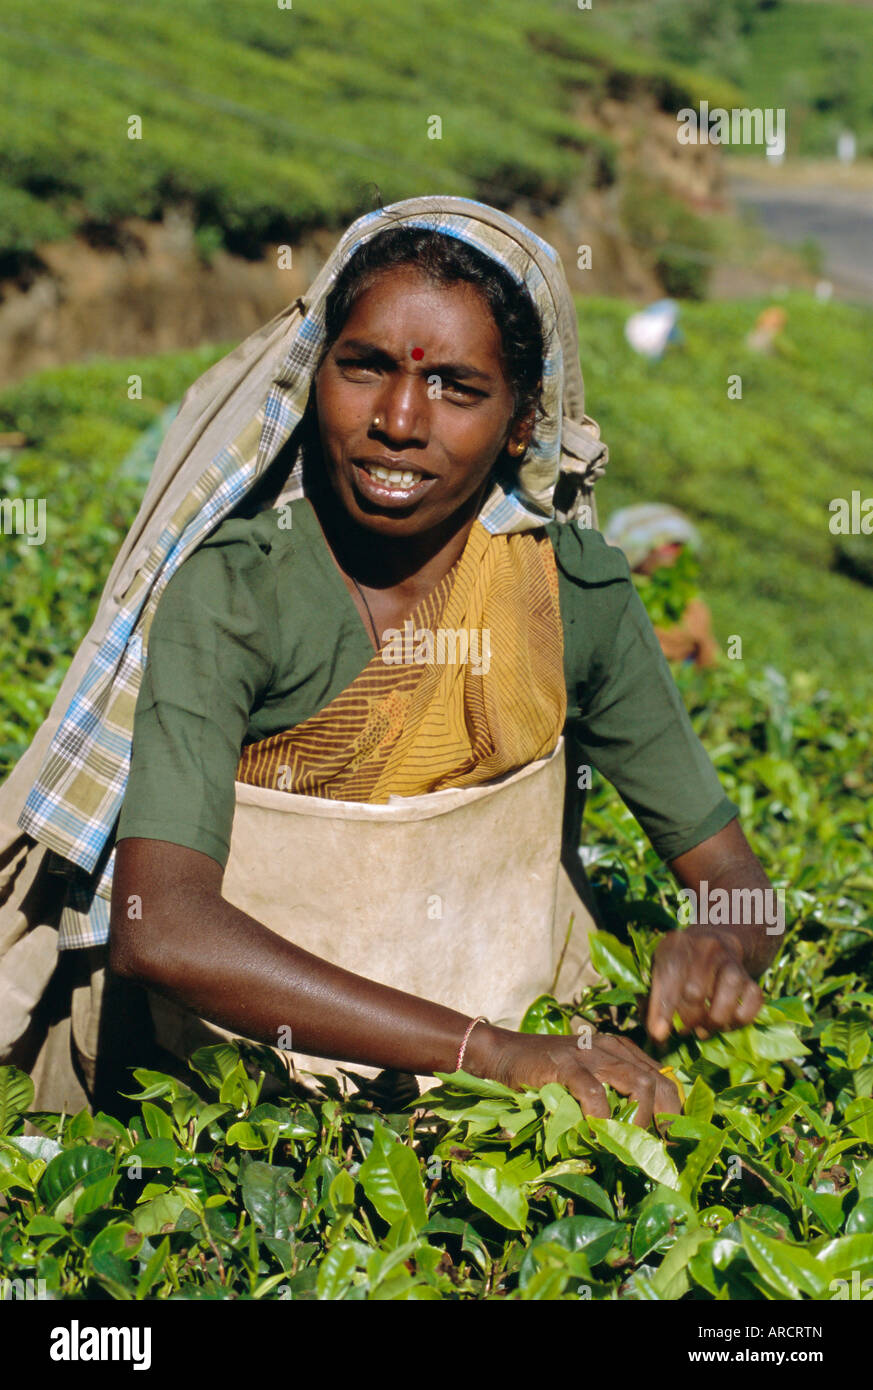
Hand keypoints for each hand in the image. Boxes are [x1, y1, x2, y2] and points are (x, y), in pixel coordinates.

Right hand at [469, 1027, 681, 1128]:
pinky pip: (594, 1091)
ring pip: (638, 1083)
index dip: (673, 1113)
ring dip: (638, 1119)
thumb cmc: (547, 1076)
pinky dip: (601, 1116)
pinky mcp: (565, 1063)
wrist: (503, 1055)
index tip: (669, 1144)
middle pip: (658, 1082)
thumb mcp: (587, 1081)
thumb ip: (611, 1096)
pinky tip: (595, 1132)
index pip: (664, 1079)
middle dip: (663, 1119)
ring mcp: (589, 1053)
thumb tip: (638, 1141)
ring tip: (627, 1143)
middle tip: (655, 1150)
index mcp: (621, 1051)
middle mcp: (611, 1047)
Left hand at [646, 928, 763, 1042]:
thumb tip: (658, 1035)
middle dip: (686, 1020)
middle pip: (695, 993)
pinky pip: (750, 1007)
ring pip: (725, 1003)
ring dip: (712, 1025)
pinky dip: (738, 1022)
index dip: (662, 1010)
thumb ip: (654, 999)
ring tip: (703, 1029)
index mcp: (676, 945)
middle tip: (682, 1031)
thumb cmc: (680, 964)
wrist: (716, 940)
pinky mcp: (751, 979)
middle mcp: (706, 949)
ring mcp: (731, 963)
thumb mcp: (660, 969)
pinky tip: (725, 1021)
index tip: (659, 1035)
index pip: (669, 978)